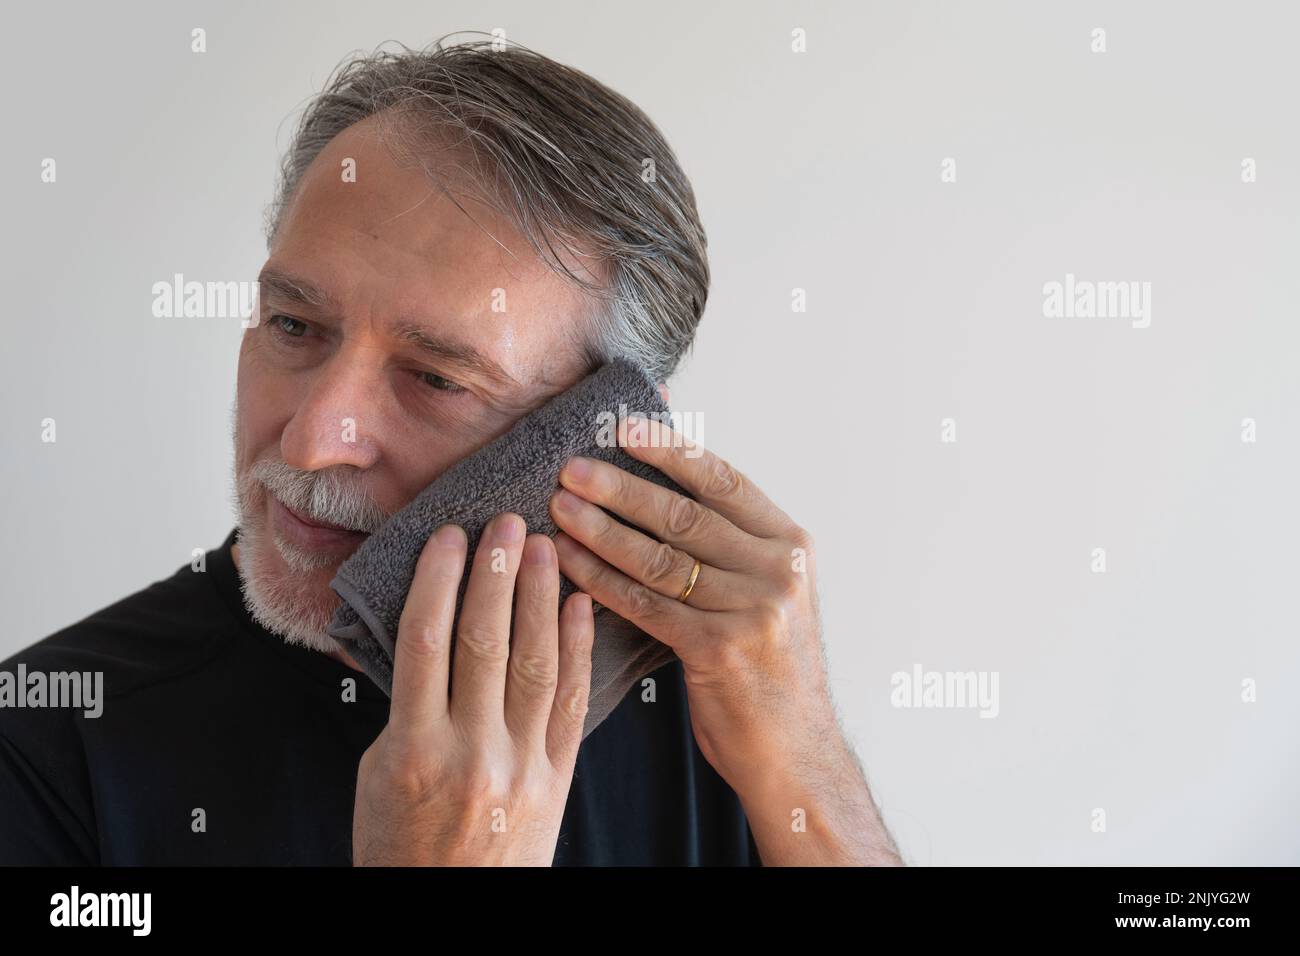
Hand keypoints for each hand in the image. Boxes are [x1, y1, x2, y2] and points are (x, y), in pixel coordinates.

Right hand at [352, 514, 594, 865]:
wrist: (445, 918)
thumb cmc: (399, 846)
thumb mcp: (375, 773)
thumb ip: (397, 706)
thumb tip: (403, 636)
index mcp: (414, 749)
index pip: (426, 642)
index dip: (439, 580)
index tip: (448, 535)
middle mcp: (471, 752)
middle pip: (485, 642)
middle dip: (495, 574)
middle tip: (505, 520)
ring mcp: (520, 765)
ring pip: (535, 664)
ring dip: (540, 598)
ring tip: (544, 546)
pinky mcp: (556, 778)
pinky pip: (571, 704)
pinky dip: (578, 650)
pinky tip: (580, 606)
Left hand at [547, 416, 835, 797]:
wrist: (797, 751)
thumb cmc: (772, 669)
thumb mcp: (772, 594)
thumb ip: (733, 547)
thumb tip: (665, 489)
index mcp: (791, 546)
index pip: (724, 480)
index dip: (671, 450)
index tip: (623, 427)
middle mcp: (777, 570)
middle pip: (685, 515)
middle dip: (620, 488)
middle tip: (571, 468)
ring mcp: (752, 609)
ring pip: (659, 557)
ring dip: (601, 530)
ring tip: (559, 508)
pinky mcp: (719, 649)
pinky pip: (645, 604)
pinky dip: (601, 580)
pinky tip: (569, 563)